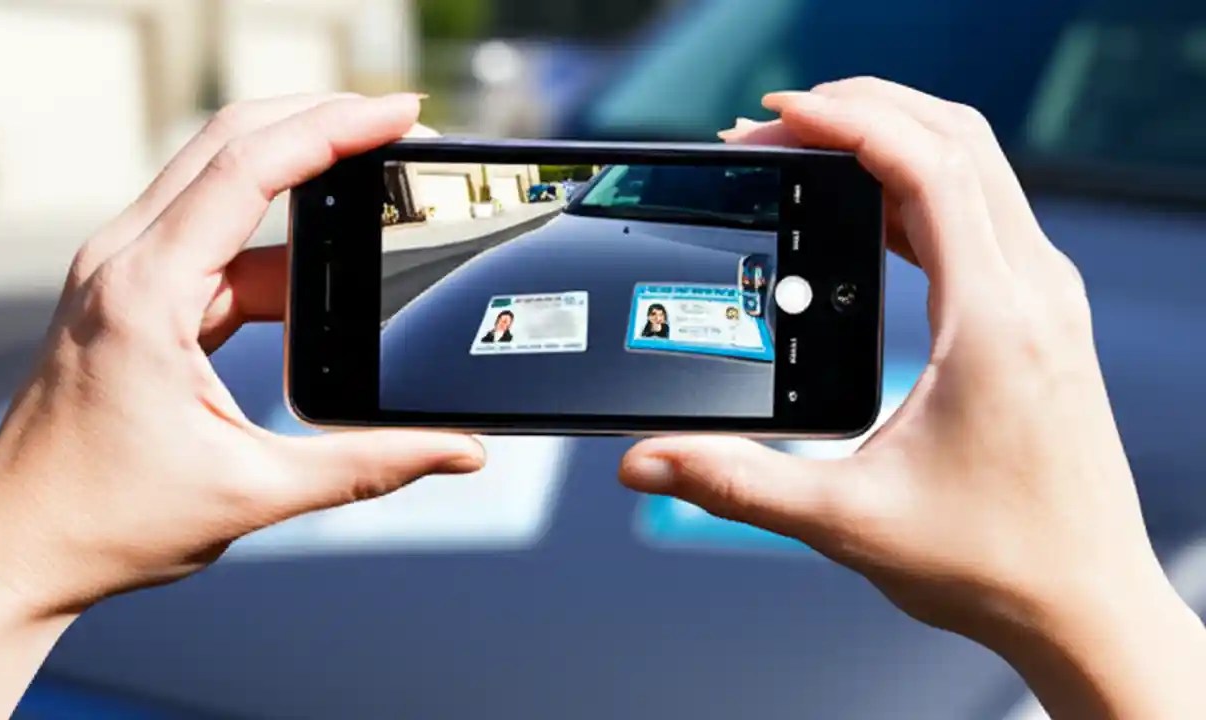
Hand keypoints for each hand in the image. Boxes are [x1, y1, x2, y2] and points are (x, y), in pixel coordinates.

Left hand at [0, 93, 484, 616]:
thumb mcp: (251, 490)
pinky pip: (212, 238)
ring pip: (218, 182)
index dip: (332, 129)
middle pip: (229, 144)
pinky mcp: (132, 296)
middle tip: (398, 126)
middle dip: (319, 120)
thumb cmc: (106, 519)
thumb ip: (365, 465)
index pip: (246, 169)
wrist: (18, 547)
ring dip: (296, 172)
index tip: (399, 115)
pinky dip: (273, 237)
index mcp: (145, 293)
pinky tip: (324, 264)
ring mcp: (123, 274)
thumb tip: (458, 449)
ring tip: (374, 183)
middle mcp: (123, 263)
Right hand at [620, 78, 1204, 716]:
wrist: (1083, 602)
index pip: (929, 167)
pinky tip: (859, 210)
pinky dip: (915, 185)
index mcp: (994, 320)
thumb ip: (736, 483)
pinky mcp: (1037, 316)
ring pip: (972, 167)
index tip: (775, 116)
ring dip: (889, 142)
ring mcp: (1042, 299)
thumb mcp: (848, 520)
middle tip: (772, 126)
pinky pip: (978, 211)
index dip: (847, 122)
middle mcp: (1031, 292)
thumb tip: (648, 461)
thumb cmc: (993, 561)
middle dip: (859, 113)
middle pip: (955, 140)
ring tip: (804, 155)